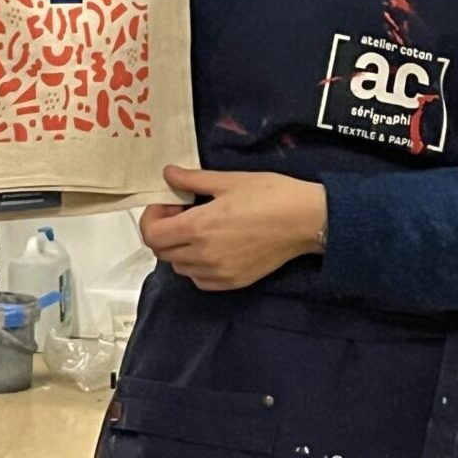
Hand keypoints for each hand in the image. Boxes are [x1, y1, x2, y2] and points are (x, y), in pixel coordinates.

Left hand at [140, 166, 326, 291]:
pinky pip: (199, 279)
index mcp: (198, 228)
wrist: (305, 220)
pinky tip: (212, 247)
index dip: (152, 217)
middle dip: (164, 230)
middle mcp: (203, 256)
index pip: (152, 234)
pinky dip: (196, 265)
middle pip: (162, 251)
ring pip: (179, 266)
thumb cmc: (270, 195)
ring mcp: (217, 273)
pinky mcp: (232, 283)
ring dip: (179, 248)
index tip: (168, 203)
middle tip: (182, 211)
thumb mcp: (228, 180)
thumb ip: (192, 180)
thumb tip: (168, 174)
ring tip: (199, 228)